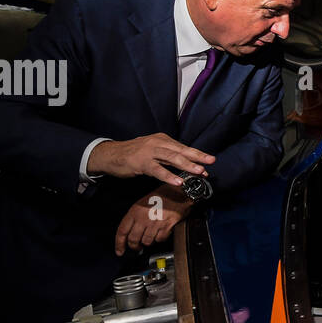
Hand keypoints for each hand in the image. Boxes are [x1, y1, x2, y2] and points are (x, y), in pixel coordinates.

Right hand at [88, 133, 215, 186]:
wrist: (111, 155)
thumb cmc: (134, 155)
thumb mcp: (154, 152)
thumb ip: (170, 158)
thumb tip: (190, 166)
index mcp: (162, 139)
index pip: (183, 147)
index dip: (197, 155)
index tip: (210, 162)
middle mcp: (157, 143)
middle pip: (180, 150)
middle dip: (197, 156)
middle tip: (210, 162)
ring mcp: (149, 152)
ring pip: (171, 158)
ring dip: (186, 165)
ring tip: (198, 172)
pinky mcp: (141, 162)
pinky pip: (157, 170)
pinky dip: (168, 176)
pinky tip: (178, 182)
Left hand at [115, 184, 192, 255]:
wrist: (180, 193)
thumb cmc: (163, 196)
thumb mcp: (143, 202)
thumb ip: (135, 217)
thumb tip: (131, 231)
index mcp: (135, 211)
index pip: (122, 231)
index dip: (119, 243)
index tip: (119, 251)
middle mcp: (143, 217)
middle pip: (133, 239)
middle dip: (135, 246)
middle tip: (137, 247)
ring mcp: (155, 223)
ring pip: (146, 241)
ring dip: (148, 242)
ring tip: (151, 236)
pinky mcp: (166, 226)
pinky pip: (160, 239)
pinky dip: (160, 238)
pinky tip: (161, 232)